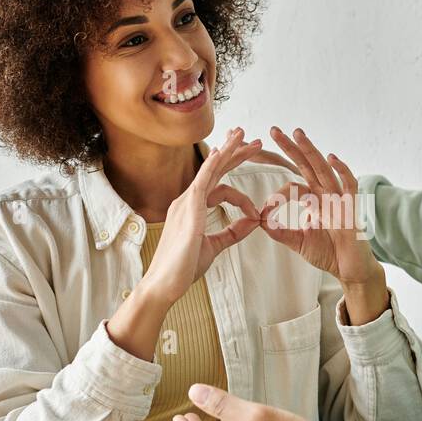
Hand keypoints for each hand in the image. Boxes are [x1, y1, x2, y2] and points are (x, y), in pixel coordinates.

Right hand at [140, 127, 263, 305]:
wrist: (164, 284)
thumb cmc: (183, 267)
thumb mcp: (213, 246)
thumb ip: (233, 232)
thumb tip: (253, 221)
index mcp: (192, 208)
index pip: (219, 187)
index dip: (242, 197)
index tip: (256, 213)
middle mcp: (187, 201)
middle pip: (214, 170)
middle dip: (234, 154)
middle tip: (252, 141)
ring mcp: (186, 203)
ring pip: (210, 170)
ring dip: (229, 152)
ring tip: (245, 136)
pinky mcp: (189, 211)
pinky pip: (202, 182)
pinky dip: (212, 165)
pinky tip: (222, 152)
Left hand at [259, 127, 386, 306]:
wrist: (349, 269)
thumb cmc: (328, 253)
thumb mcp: (298, 242)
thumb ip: (280, 232)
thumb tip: (260, 221)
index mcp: (314, 199)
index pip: (293, 186)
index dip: (276, 196)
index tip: (263, 211)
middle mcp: (326, 194)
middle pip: (307, 165)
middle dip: (291, 148)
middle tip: (274, 130)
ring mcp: (339, 198)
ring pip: (324, 169)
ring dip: (311, 151)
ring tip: (297, 134)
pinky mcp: (352, 207)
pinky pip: (349, 185)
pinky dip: (342, 171)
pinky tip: (331, 158)